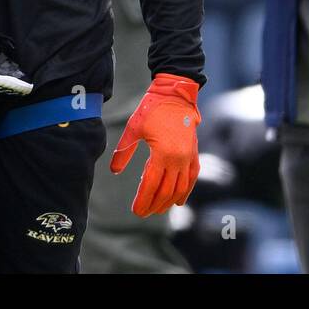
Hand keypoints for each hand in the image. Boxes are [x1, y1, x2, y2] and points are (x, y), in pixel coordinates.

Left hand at [111, 73, 201, 216]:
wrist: (176, 94)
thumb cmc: (152, 109)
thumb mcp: (133, 128)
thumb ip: (123, 151)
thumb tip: (114, 171)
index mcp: (162, 154)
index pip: (151, 185)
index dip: (143, 200)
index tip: (136, 211)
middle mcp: (178, 159)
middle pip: (166, 191)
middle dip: (154, 205)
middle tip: (143, 213)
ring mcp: (188, 157)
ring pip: (180, 188)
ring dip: (168, 202)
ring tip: (157, 210)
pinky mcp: (194, 154)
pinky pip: (192, 178)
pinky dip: (186, 191)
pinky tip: (179, 201)